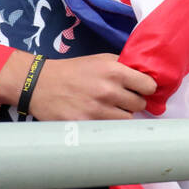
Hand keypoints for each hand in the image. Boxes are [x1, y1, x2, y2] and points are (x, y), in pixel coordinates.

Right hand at [15, 52, 157, 119]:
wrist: (39, 84)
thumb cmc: (74, 71)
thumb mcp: (101, 59)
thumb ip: (125, 66)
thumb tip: (149, 76)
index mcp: (114, 71)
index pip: (149, 86)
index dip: (146, 88)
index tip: (140, 89)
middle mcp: (107, 90)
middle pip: (140, 105)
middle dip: (133, 102)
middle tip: (120, 99)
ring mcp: (96, 110)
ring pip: (127, 119)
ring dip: (120, 115)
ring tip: (106, 107)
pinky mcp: (85, 125)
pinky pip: (110, 129)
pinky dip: (107, 124)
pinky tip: (96, 116)